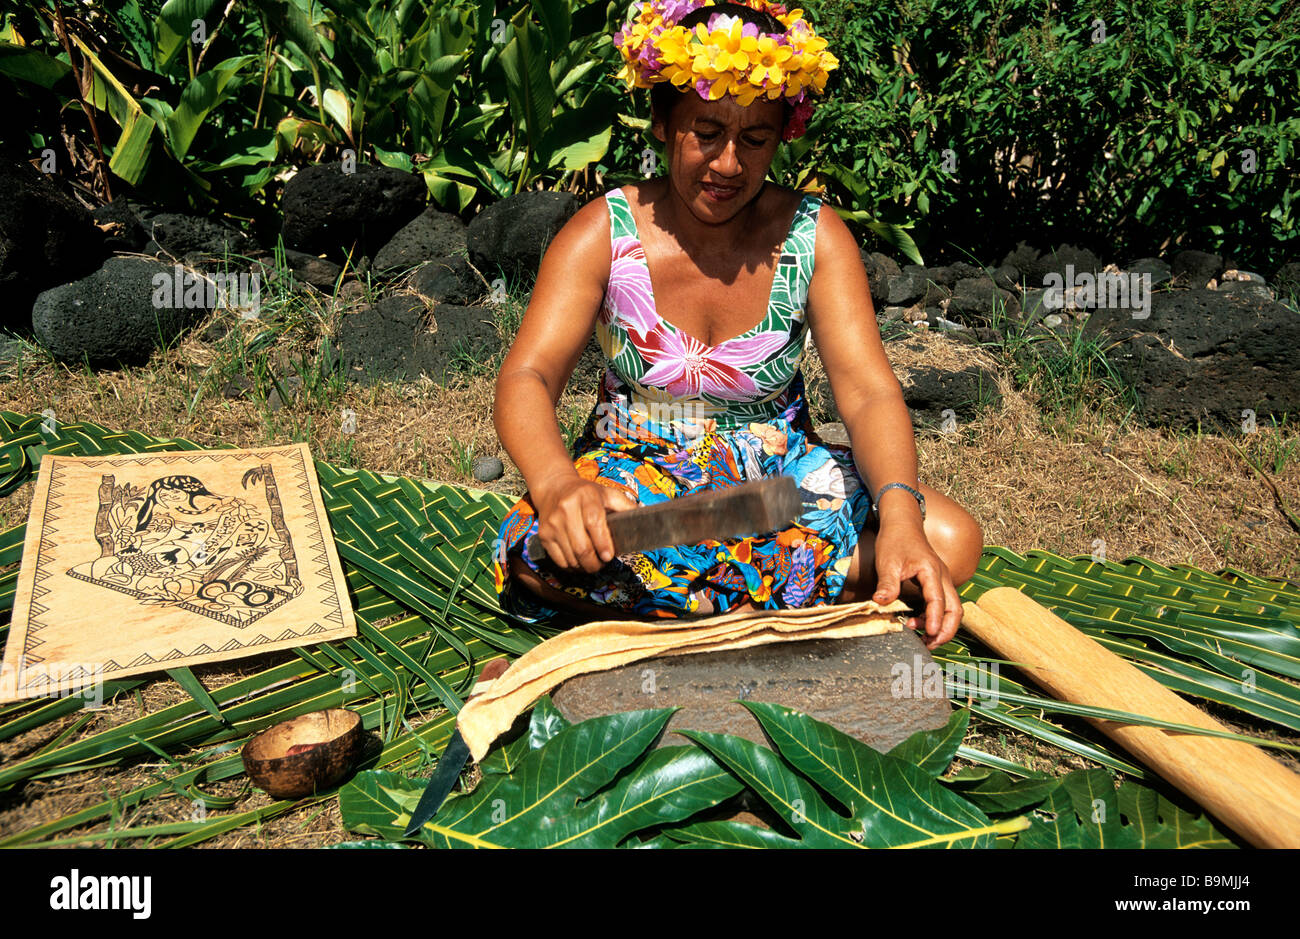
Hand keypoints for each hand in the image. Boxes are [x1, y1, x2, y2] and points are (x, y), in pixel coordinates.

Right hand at [531, 476, 637, 572]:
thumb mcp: (607, 494)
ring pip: (571, 557)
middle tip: (603, 564)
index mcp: (585, 497)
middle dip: (595, 562)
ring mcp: (552, 524)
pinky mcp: (543, 535)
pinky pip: (559, 561)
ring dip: (585, 566)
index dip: (602, 542)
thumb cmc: (586, 494)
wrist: (554, 488)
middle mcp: (566, 509)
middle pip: (581, 546)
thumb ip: (626, 506)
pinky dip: (572, 567)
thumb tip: (645, 519)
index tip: (609, 556)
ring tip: (593, 563)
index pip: (593, 522)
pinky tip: (579, 561)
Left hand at [871, 521, 961, 648]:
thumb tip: (880, 602)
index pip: (938, 600)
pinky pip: (944, 604)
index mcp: (931, 571)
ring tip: (922, 639)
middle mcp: (942, 577)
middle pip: (956, 609)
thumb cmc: (894, 540)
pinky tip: (918, 623)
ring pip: (953, 609)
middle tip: (928, 645)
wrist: (902, 523)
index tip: (929, 634)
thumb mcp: (887, 562)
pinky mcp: (937, 582)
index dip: (935, 619)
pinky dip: (936, 618)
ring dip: (942, 626)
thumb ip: (887, 583)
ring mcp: (942, 580)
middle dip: (946, 630)